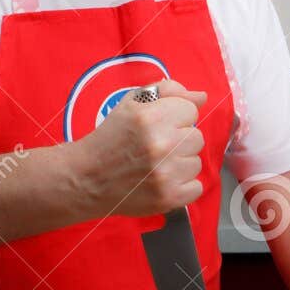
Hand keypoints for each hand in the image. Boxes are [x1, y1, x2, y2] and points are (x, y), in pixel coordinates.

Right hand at [71, 79, 207, 218]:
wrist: (86, 178)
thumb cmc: (111, 137)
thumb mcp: (132, 103)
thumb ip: (169, 92)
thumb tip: (202, 97)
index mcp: (152, 117)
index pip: (191, 111)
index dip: (175, 117)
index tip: (158, 126)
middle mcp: (162, 144)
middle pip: (196, 137)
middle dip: (179, 140)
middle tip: (155, 147)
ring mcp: (166, 173)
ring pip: (196, 163)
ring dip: (180, 164)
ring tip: (156, 165)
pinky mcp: (168, 197)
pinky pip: (196, 188)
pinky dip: (182, 187)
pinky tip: (162, 182)